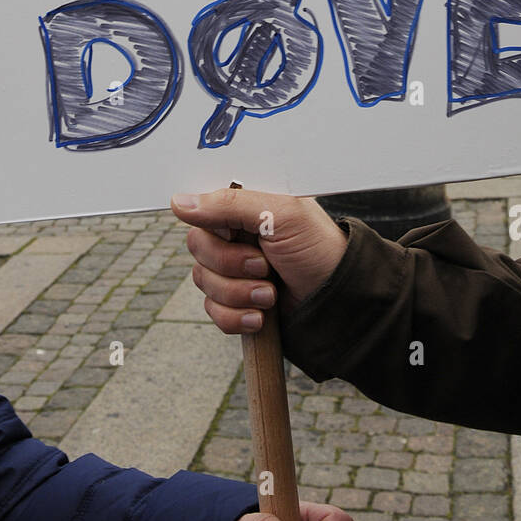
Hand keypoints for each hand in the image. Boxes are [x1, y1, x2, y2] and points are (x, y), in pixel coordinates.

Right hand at [170, 189, 348, 331]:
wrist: (341, 302)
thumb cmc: (320, 249)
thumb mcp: (280, 215)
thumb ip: (229, 204)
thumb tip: (180, 202)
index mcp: (246, 205)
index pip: (203, 209)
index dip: (215, 228)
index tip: (235, 235)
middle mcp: (237, 234)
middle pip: (198, 248)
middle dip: (231, 265)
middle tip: (264, 266)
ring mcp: (235, 268)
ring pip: (202, 281)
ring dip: (238, 294)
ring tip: (271, 294)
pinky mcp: (237, 300)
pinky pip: (213, 311)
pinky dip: (236, 317)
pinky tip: (262, 315)